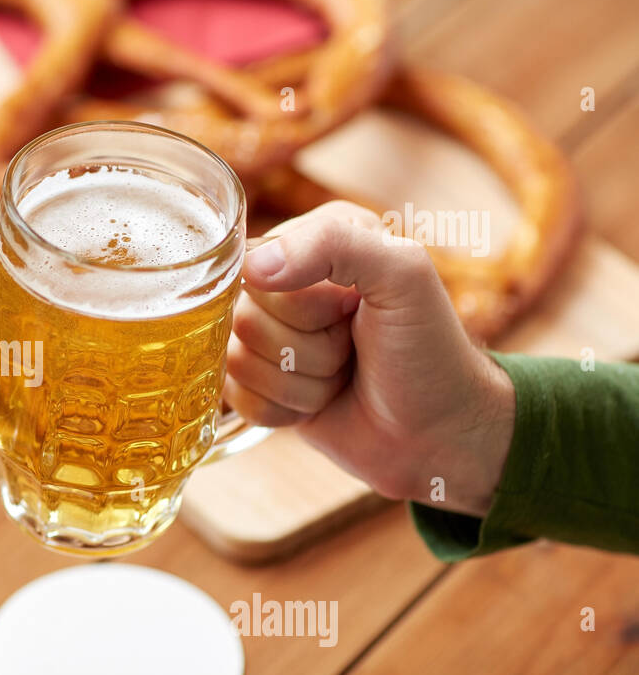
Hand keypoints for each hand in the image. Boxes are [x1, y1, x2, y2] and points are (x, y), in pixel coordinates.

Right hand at [225, 201, 514, 516]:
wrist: (438, 433)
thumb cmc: (429, 352)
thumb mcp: (404, 277)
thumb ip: (336, 243)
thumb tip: (254, 268)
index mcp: (315, 241)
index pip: (257, 267)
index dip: (301, 304)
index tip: (349, 312)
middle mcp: (284, 284)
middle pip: (243, 318)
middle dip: (305, 348)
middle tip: (350, 349)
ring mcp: (267, 336)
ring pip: (237, 361)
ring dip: (300, 383)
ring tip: (340, 375)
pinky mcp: (259, 383)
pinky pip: (236, 398)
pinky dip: (283, 410)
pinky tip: (319, 402)